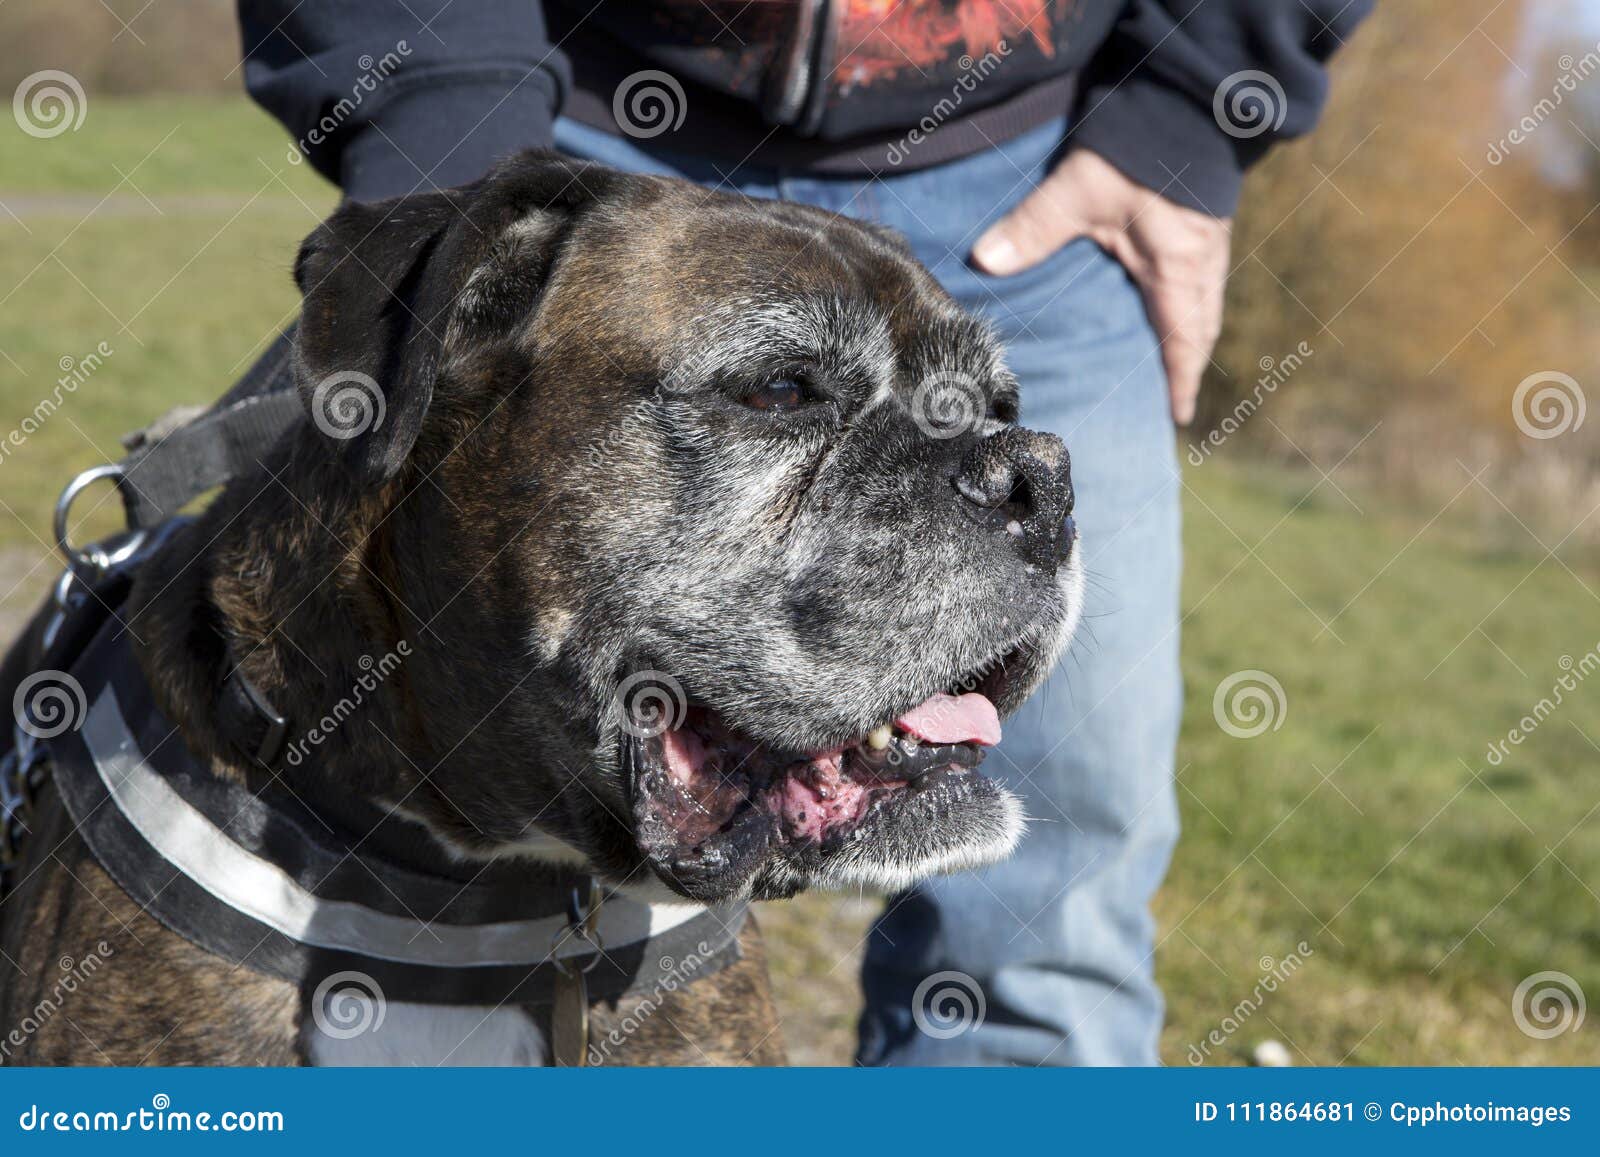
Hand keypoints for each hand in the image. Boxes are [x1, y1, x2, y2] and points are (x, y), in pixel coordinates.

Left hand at [972, 149, 1231, 425]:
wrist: (1185, 94)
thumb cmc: (1137, 146)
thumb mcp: (1078, 191)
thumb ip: (1033, 227)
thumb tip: (984, 262)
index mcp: (1175, 269)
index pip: (1182, 340)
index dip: (1180, 380)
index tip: (1177, 417)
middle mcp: (1199, 261)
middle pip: (1202, 327)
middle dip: (1188, 364)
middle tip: (1175, 397)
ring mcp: (1207, 238)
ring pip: (1206, 301)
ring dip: (1192, 333)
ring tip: (1174, 360)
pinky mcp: (1202, 218)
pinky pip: (1202, 275)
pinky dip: (1192, 301)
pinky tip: (1171, 300)